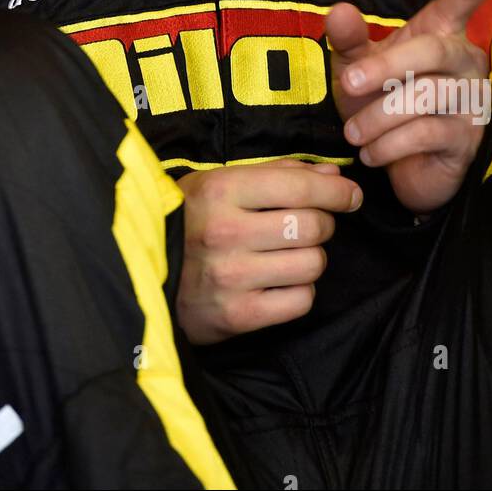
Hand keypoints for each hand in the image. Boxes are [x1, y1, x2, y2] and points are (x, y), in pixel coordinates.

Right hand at [175, 158, 362, 344]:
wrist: (140, 275)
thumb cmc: (188, 221)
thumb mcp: (221, 183)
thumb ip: (279, 174)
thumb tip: (335, 177)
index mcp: (222, 190)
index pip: (301, 187)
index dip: (338, 191)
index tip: (351, 195)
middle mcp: (226, 232)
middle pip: (314, 226)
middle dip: (321, 223)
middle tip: (306, 225)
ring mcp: (231, 277)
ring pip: (313, 264)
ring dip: (309, 258)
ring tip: (286, 255)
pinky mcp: (237, 316)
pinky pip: (301, 301)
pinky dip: (299, 292)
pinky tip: (277, 282)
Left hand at [325, 0, 491, 214]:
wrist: (391, 163)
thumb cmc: (378, 103)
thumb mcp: (355, 69)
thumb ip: (348, 39)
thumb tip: (338, 10)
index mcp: (439, 33)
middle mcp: (463, 60)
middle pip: (431, 50)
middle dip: (384, 67)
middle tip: (347, 85)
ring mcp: (470, 99)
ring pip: (425, 96)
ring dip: (378, 116)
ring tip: (353, 133)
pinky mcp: (469, 139)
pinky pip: (427, 133)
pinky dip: (389, 144)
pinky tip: (372, 153)